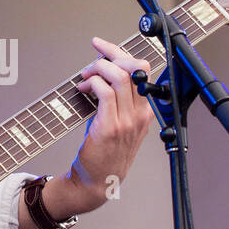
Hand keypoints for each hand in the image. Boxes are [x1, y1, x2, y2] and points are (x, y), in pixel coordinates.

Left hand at [59, 35, 153, 212]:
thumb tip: (101, 70)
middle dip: (110, 55)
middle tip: (92, 61)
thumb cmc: (104, 152)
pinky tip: (83, 88)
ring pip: (119, 76)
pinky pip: (104, 92)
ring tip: (85, 76)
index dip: (120, 52)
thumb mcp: (118, 123)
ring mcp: (127, 121)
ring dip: (98, 69)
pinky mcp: (110, 127)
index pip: (141, 70)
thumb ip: (115, 99)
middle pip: (134, 68)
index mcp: (145, 111)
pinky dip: (92, 83)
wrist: (98, 182)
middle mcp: (140, 114)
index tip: (102, 46)